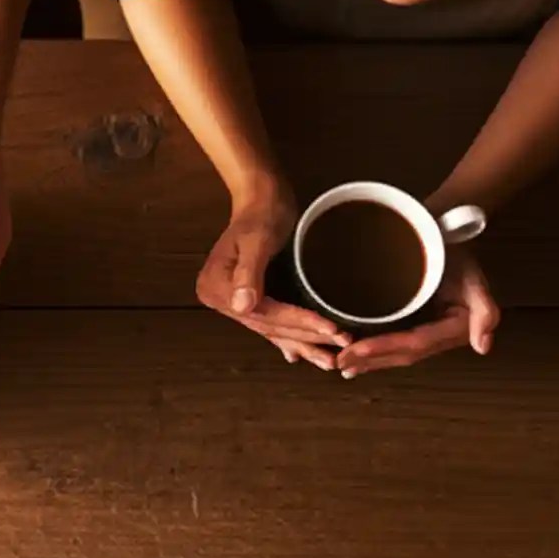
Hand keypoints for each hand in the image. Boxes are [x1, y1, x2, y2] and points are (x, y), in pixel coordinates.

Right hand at [196, 189, 351, 369]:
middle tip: (342, 348)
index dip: (298, 323)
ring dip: (301, 345)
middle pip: (268, 326)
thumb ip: (249, 272)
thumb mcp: (257, 238)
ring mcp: (233, 301)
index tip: (331, 329)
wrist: (260, 196)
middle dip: (306, 337)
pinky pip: (270, 324)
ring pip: (271, 330)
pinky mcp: (249, 298)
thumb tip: (243, 306)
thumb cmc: (261, 211)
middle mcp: (221, 299)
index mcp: (217, 287)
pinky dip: (287, 339)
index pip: (263, 314)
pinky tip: (297, 355)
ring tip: (330, 361)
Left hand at [337, 246, 498, 377]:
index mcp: (455, 329)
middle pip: (403, 353)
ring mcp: (429, 333)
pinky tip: (354, 357)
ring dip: (369, 362)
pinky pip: (394, 344)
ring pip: (397, 353)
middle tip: (340, 363)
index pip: (416, 343)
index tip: (357, 350)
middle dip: (372, 360)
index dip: (386, 348)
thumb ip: (485, 311)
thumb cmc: (456, 253)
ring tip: (342, 366)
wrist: (449, 237)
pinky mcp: (416, 326)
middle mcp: (442, 337)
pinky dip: (374, 352)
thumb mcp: (474, 276)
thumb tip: (483, 346)